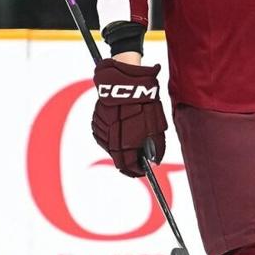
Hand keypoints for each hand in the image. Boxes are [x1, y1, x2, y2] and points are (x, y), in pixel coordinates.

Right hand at [91, 58, 166, 177]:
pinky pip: (103, 135)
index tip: (142, 171)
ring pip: (109, 147)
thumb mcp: (158, 127)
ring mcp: (102, 130)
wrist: (127, 82)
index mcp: (127, 142)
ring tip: (129, 138)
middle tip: (137, 162)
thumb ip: (157, 147)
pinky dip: (112, 135)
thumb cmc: (146, 104)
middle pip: (117, 159)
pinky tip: (120, 127)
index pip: (129, 166)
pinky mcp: (96, 121)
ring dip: (119, 147)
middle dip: (128, 162)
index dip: (136, 171)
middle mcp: (111, 139)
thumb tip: (155, 162)